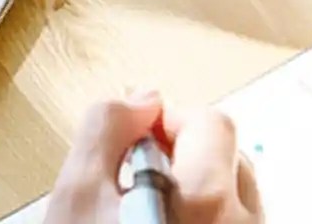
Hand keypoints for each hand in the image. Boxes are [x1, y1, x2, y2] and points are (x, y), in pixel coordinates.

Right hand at [45, 93, 261, 223]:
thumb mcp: (76, 198)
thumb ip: (106, 130)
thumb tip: (139, 99)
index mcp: (207, 198)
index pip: (209, 120)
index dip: (166, 119)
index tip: (136, 134)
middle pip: (228, 155)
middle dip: (183, 153)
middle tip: (137, 176)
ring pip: (235, 196)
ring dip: (198, 189)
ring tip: (150, 210)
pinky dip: (208, 219)